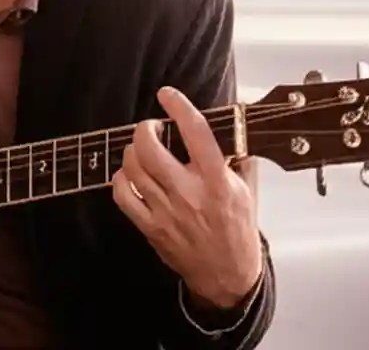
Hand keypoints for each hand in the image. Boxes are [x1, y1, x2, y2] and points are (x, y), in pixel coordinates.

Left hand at [111, 87, 262, 308]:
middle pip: (151, 148)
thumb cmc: (238, 231)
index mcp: (217, 181)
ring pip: (133, 168)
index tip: (168, 95)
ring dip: (132, 151)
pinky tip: (130, 175)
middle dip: (145, 129)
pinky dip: (121, 179)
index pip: (196, 133)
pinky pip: (123, 196)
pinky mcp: (151, 227)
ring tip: (142, 149)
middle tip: (151, 127)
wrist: (228, 275)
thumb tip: (232, 126)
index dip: (179, 107)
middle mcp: (189, 193)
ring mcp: (167, 211)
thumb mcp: (247, 189)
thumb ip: (237, 157)